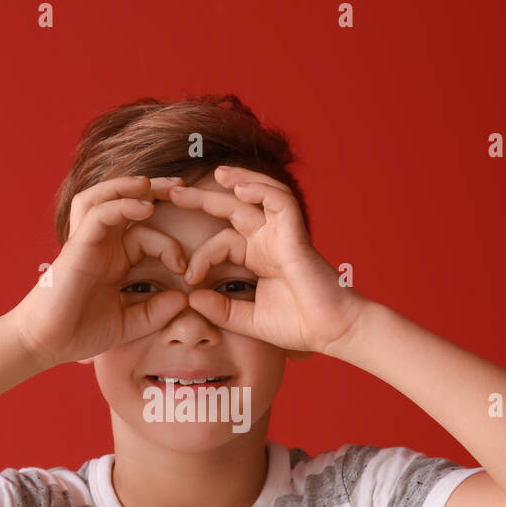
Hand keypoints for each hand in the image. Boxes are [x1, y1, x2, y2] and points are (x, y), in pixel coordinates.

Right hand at [7, 175, 190, 367]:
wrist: (45, 345)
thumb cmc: (80, 333)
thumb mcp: (129, 323)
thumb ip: (156, 312)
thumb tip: (183, 298)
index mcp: (114, 260)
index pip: (146, 235)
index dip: (170, 245)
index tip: (186, 269)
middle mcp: (101, 245)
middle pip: (125, 202)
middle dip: (154, 190)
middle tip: (183, 186)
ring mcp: (87, 243)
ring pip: (105, 197)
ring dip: (129, 186)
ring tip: (154, 185)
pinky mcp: (76, 247)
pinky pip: (97, 214)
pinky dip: (121, 204)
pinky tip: (144, 206)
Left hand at [166, 166, 369, 355]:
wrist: (333, 333)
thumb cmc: (298, 326)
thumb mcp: (249, 320)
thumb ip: (221, 310)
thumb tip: (191, 297)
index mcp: (257, 257)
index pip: (221, 241)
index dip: (201, 256)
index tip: (187, 278)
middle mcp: (269, 241)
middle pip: (232, 208)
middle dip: (203, 197)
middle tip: (173, 190)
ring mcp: (283, 235)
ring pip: (259, 194)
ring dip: (237, 180)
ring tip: (215, 173)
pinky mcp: (297, 236)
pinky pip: (280, 202)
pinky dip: (262, 190)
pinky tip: (241, 188)